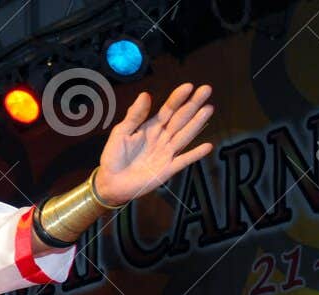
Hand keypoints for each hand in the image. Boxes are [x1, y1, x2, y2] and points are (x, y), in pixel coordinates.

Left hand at [94, 83, 213, 204]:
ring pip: (184, 135)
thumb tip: (145, 95)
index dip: (177, 99)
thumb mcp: (120, 133)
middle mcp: (162, 138)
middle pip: (181, 118)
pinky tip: (207, 147)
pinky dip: (195, 154)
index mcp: (151, 127)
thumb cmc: (114, 157)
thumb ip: (134, 116)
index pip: (168, 110)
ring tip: (208, 109)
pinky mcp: (167, 169)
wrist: (110, 183)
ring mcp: (166, 153)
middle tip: (206, 90)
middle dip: (193, 104)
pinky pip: (183, 160)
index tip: (188, 87)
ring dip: (197, 123)